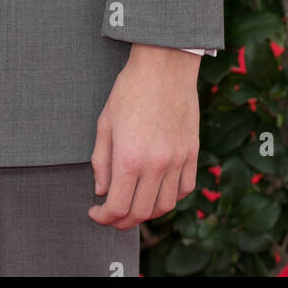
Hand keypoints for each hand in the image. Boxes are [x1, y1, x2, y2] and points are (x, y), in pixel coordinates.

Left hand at [89, 44, 200, 228]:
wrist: (164, 66)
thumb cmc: (130, 90)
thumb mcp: (105, 122)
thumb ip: (101, 161)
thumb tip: (101, 190)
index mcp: (129, 158)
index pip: (117, 207)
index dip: (104, 217)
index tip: (96, 212)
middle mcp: (156, 165)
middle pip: (141, 212)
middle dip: (122, 220)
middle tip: (111, 215)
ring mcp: (177, 160)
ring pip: (165, 206)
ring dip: (147, 213)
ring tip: (134, 205)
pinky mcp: (192, 153)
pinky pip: (184, 189)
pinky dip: (170, 197)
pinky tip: (157, 191)